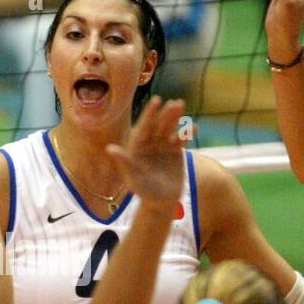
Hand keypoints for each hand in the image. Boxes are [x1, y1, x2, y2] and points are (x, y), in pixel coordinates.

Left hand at [106, 96, 185, 211]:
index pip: (144, 126)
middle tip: (175, 103)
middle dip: (166, 114)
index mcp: (138, 146)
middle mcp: (150, 144)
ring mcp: (163, 147)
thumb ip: (124, 161)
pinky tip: (194, 127)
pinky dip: (187, 134)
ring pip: (170, 129)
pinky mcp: (175, 153)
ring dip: (175, 118)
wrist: (160, 202)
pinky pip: (181, 141)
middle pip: (159, 125)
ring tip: (181, 105)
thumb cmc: (143, 191)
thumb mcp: (133, 177)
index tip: (156, 100)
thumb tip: (110, 148)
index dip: (150, 113)